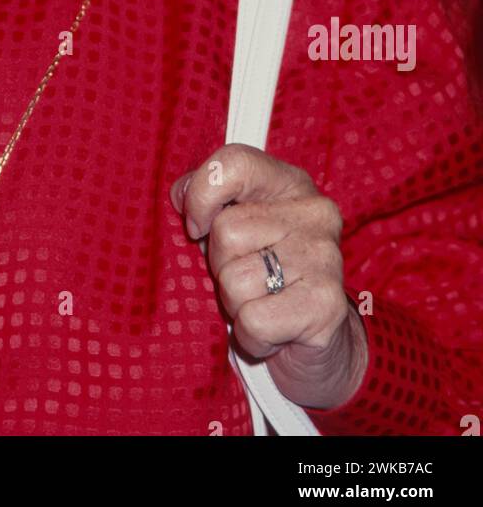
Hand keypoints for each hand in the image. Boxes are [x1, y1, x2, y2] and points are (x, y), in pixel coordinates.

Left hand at [170, 143, 368, 409]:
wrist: (320, 343)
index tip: (197, 227)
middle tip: (247, 279)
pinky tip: (273, 332)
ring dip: (235, 305)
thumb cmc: (265, 279)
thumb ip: (207, 202)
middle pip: (226, 231)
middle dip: (220, 266)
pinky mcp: (325, 304)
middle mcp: (314, 211)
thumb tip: (180, 195)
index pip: (233, 163)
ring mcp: (324, 256)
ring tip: (261, 305)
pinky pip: (253, 320)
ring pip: (235, 280)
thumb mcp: (234, 229)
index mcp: (288, 183)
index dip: (201, 196)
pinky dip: (251, 336)